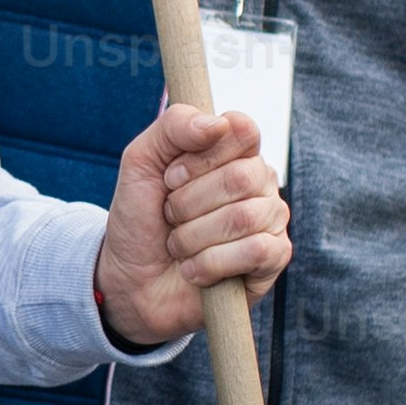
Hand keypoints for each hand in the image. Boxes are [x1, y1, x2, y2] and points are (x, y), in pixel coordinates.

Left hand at [95, 102, 291, 346]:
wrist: (132, 280)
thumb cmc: (142, 218)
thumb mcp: (141, 162)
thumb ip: (173, 126)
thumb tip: (218, 124)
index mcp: (234, 150)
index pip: (242, 130)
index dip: (200, 157)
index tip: (170, 178)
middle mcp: (259, 180)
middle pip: (240, 177)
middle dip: (188, 204)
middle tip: (170, 217)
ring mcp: (270, 218)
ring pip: (243, 218)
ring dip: (193, 238)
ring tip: (179, 246)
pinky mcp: (274, 258)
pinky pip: (256, 251)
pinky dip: (211, 263)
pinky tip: (194, 270)